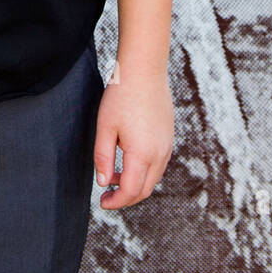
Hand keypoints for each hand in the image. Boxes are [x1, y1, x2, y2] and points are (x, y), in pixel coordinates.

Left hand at [93, 71, 173, 208]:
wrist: (145, 71)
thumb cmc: (121, 96)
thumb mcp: (105, 127)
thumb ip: (102, 157)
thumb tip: (103, 182)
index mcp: (142, 154)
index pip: (130, 191)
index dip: (115, 201)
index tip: (102, 202)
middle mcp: (159, 154)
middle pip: (144, 190)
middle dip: (125, 197)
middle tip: (106, 194)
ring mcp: (167, 146)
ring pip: (153, 178)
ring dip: (135, 184)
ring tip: (113, 175)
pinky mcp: (169, 138)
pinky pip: (159, 165)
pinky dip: (144, 172)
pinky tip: (127, 160)